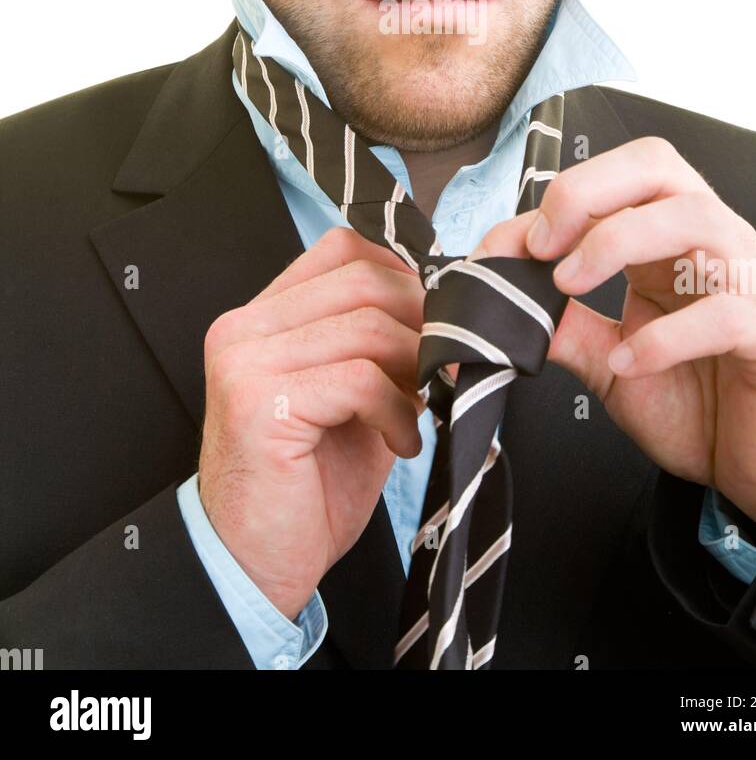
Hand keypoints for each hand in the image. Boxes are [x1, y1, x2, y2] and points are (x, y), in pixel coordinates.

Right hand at [198, 228, 424, 619]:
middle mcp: (244, 328)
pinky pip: (359, 380)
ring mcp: (247, 362)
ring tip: (422, 409)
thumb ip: (385, 344)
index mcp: (262, 317)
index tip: (436, 319)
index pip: (342, 248)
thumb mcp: (355, 397)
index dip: (403, 273)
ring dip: (415, 368)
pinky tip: (401, 443)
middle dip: (422, 320)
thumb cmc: (308, 484)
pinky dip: (397, 411)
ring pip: (367, 327)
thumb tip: (452, 300)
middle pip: (363, 280)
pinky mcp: (262, 403)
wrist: (253, 565)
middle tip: (445, 366)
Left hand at [471, 137, 755, 541]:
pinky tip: (630, 364)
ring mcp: (752, 284)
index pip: (620, 175)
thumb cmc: (693, 403)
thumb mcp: (608, 361)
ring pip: (696, 218)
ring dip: (620, 240)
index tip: (512, 246)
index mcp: (669, 240)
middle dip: (589, 191)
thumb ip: (561, 324)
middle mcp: (713, 245)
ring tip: (571, 288)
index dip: (562, 196)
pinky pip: (728, 312)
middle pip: (658, 165)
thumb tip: (496, 295)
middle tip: (544, 246)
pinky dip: (668, 335)